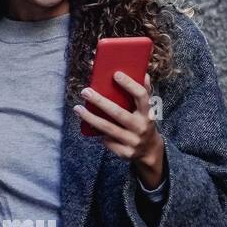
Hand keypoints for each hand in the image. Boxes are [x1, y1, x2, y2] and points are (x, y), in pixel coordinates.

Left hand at [74, 72, 166, 187]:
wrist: (149, 151)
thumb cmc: (143, 122)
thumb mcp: (147, 109)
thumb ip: (144, 92)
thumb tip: (144, 73)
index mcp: (148, 113)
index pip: (141, 96)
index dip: (129, 84)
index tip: (115, 74)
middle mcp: (142, 127)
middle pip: (118, 113)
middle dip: (100, 101)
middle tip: (85, 91)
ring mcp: (133, 141)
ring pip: (107, 128)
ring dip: (90, 118)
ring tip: (77, 108)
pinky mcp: (125, 153)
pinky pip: (107, 141)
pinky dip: (97, 133)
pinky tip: (89, 126)